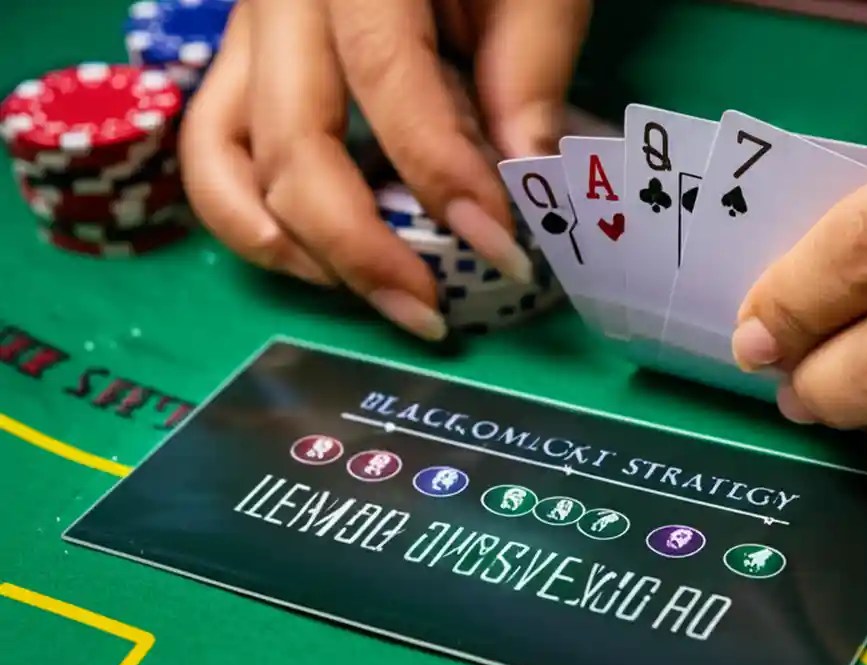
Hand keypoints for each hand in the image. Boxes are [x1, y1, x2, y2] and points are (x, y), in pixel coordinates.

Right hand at [178, 0, 591, 339]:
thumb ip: (529, 65)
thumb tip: (528, 179)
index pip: (386, 79)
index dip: (441, 174)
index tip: (502, 248)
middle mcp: (281, 2)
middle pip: (291, 140)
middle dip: (360, 246)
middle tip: (428, 313)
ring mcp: (250, 37)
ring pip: (221, 157)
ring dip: (289, 247)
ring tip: (370, 292)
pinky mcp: (246, 68)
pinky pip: (218, 153)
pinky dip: (254, 220)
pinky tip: (321, 258)